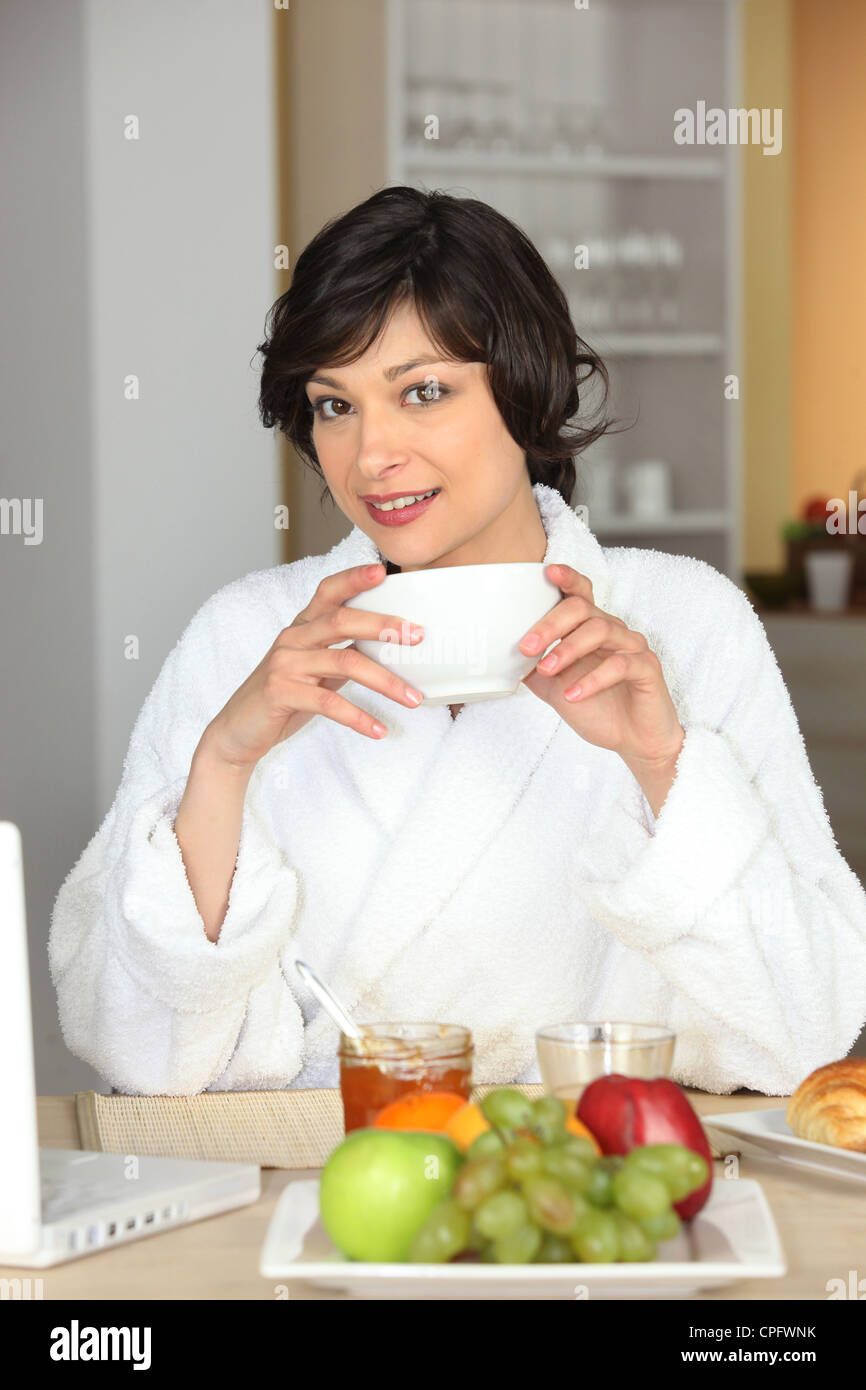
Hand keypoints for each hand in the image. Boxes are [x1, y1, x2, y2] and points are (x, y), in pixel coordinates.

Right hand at [204, 563, 425, 767]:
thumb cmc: (282, 697)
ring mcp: (284, 664)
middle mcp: (292, 639)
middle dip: (384, 626)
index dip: (354, 579)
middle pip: (342, 620)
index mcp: (302, 627)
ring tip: (413, 698)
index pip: (328, 591)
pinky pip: (328, 703)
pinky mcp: (280, 692)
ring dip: (385, 681)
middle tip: (418, 636)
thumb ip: (342, 655)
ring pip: (345, 661)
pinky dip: (358, 717)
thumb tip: (390, 651)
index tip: (383, 572)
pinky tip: (378, 729)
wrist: (237, 732)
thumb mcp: (314, 670)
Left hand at [519, 564, 684, 766]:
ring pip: (601, 630)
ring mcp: (632, 647)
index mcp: (591, 629)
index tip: (546, 572)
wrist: (633, 740)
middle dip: (550, 624)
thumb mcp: (554, 688)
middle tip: (526, 647)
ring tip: (547, 670)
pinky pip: (622, 664)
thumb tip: (499, 658)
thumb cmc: (598, 708)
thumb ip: (532, 668)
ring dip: (568, 649)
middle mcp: (613, 631)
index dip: (567, 579)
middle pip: (583, 609)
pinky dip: (594, 679)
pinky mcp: (648, 669)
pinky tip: (574, 695)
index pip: (580, 594)